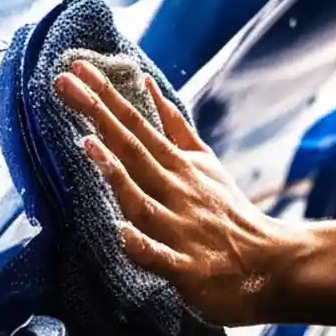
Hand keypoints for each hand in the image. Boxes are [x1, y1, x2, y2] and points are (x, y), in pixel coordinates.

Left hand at [54, 61, 307, 325]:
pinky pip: (161, 257)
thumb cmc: (229, 214)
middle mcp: (177, 190)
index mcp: (179, 166)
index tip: (75, 66)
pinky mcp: (187, 268)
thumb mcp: (205, 162)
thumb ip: (175, 127)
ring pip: (142, 199)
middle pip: (132, 148)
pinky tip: (123, 234)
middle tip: (64, 81)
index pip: (137, 124)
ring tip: (87, 144)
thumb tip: (147, 86)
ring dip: (116, 173)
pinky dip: (143, 246)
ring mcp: (181, 229)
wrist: (271, 263)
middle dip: (98, 114)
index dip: (106, 96)